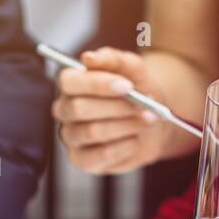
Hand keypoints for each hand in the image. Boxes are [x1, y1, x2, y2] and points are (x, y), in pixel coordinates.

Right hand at [53, 48, 169, 174]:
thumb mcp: (133, 68)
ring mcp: (71, 136)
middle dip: (117, 107)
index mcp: (71, 84)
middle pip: (79, 109)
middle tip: (145, 106)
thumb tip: (88, 58)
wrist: (153, 120)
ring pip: (91, 132)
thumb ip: (113, 59)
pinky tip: (134, 140)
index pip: (69, 82)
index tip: (127, 86)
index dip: (98, 84)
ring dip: (125, 126)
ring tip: (146, 120)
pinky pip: (99, 155)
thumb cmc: (138, 91)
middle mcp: (65, 110)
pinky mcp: (82, 159)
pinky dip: (123, 147)